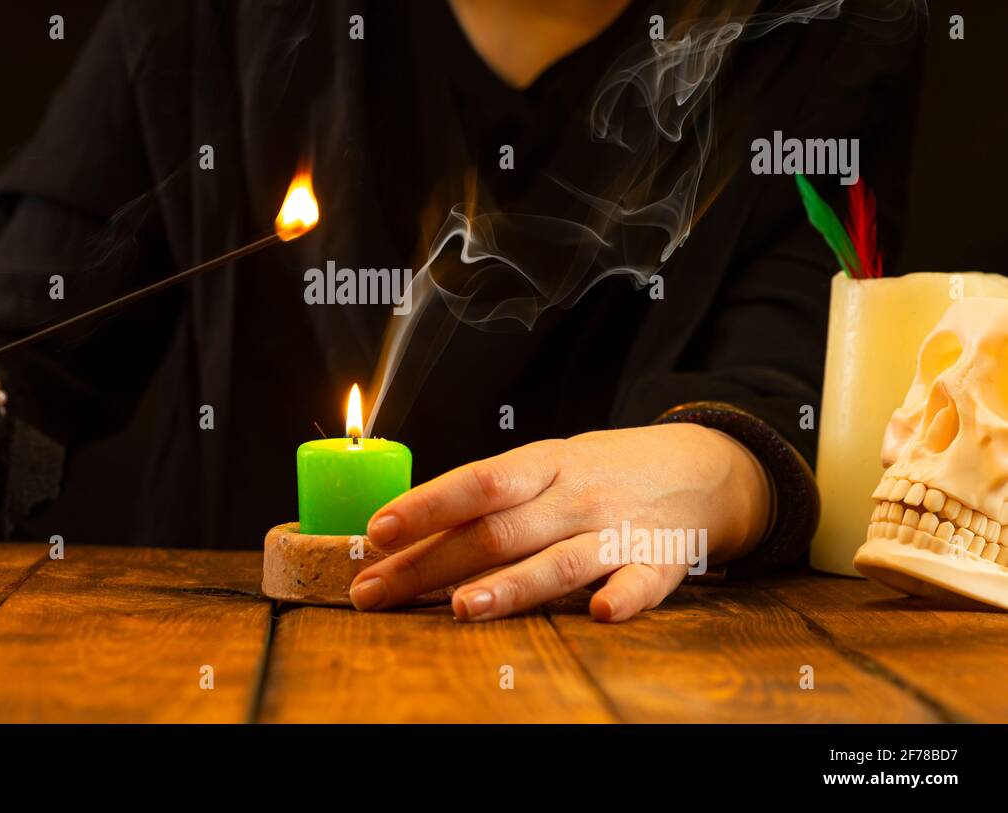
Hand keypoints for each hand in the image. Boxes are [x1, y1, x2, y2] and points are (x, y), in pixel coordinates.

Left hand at [349, 422, 770, 621]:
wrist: (701, 466)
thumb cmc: (600, 472)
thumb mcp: (547, 466)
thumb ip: (492, 496)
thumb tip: (409, 529)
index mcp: (542, 465)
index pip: (477, 482)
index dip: (426, 506)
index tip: (377, 532)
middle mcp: (575, 495)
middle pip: (498, 531)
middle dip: (430, 564)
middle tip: (376, 593)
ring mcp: (618, 529)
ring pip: (559, 559)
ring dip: (511, 586)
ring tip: (464, 608)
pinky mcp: (660, 563)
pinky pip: (641, 584)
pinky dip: (622, 599)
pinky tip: (599, 614)